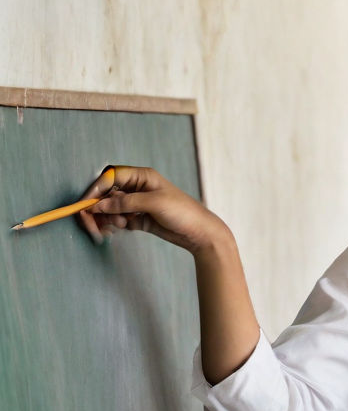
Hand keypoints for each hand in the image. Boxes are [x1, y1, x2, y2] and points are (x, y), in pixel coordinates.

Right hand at [79, 165, 225, 252]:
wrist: (200, 233)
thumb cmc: (183, 212)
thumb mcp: (154, 203)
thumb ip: (126, 203)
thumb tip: (100, 205)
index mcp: (142, 176)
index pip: (110, 178)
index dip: (96, 190)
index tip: (85, 205)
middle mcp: (137, 188)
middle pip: (106, 194)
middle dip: (97, 208)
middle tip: (91, 224)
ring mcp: (136, 204)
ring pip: (110, 208)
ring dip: (106, 218)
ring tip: (117, 227)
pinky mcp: (137, 219)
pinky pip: (117, 220)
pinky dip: (112, 225)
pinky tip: (115, 231)